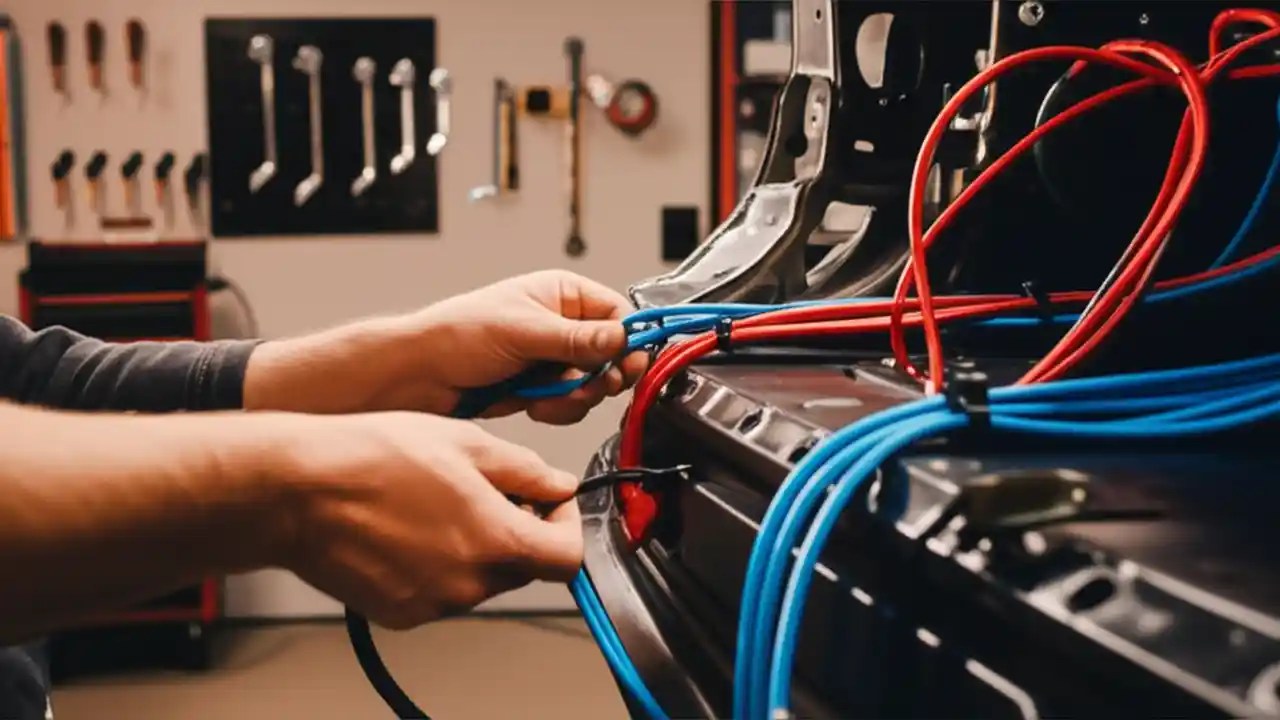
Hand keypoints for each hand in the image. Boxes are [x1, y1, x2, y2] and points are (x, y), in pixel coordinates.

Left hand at [245, 270, 647, 424]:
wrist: (421, 374)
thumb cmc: (459, 335)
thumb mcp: (524, 332)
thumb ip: (576, 338)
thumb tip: (619, 338)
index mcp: (562, 294)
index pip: (616, 314)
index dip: (627, 341)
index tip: (626, 364)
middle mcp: (562, 324)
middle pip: (612, 353)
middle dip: (600, 375)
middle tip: (588, 384)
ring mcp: (552, 357)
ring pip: (594, 383)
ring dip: (575, 396)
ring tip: (546, 394)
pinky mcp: (542, 386)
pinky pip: (572, 403)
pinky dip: (559, 409)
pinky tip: (535, 404)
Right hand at [279, 412, 582, 627]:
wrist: (297, 491)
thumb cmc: (372, 457)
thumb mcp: (465, 442)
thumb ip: (525, 471)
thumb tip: (559, 486)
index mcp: (494, 541)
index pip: (566, 558)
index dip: (566, 526)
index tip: (550, 505)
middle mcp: (468, 584)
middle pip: (524, 568)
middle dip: (520, 531)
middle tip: (490, 492)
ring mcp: (432, 603)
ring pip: (481, 579)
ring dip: (477, 546)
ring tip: (438, 503)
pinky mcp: (400, 612)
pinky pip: (441, 591)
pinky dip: (440, 564)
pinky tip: (411, 527)